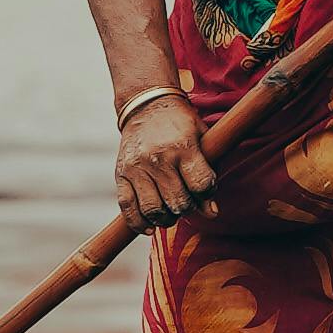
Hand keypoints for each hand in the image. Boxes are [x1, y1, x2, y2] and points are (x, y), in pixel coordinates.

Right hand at [113, 89, 213, 228]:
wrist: (147, 105)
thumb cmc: (181, 125)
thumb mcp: (202, 140)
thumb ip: (209, 175)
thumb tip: (212, 213)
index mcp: (183, 147)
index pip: (202, 185)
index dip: (208, 192)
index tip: (205, 187)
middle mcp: (158, 158)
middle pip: (178, 202)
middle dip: (187, 207)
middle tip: (187, 200)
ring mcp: (137, 167)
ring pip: (154, 210)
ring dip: (166, 218)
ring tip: (171, 211)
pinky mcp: (120, 174)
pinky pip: (127, 208)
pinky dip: (139, 223)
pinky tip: (150, 226)